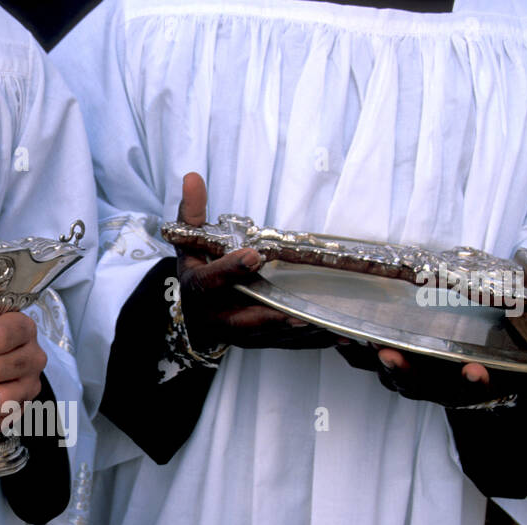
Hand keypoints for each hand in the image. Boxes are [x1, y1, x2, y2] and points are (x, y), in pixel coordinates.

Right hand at [175, 172, 337, 350]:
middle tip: (296, 312)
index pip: (210, 281)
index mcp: (197, 288)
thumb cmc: (198, 269)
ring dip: (297, 332)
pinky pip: (285, 344)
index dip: (230, 270)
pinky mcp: (259, 342)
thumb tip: (193, 177)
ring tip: (324, 324)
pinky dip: (311, 341)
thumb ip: (193, 212)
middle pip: (242, 321)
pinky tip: (337, 336)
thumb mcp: (189, 241)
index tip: (253, 256)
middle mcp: (216, 317)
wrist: (195, 313)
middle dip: (270, 317)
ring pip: (269, 336)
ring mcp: (238, 334)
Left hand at [335, 341, 526, 406]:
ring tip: (365, 344)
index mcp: (464, 389)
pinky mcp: (389, 363)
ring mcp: (409, 377)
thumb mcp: (517, 375)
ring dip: (374, 361)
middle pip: (418, 386)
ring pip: (390, 374)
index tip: (477, 370)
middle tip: (392, 356)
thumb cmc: (494, 367)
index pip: (470, 392)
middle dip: (404, 372)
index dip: (473, 384)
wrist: (468, 373)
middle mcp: (432, 387)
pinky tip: (337, 335)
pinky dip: (350, 350)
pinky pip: (364, 360)